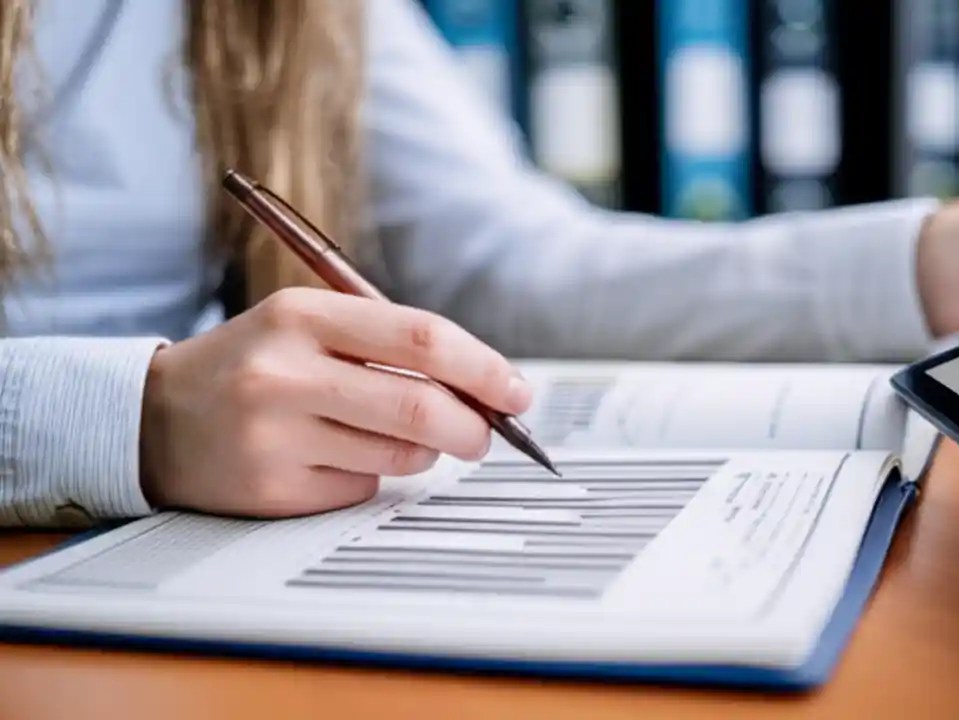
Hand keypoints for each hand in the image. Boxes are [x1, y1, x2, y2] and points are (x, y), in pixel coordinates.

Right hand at [139, 288, 531, 517]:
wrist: (155, 419)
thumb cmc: (256, 366)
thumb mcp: (308, 329)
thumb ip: (391, 347)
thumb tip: (487, 388)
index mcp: (302, 316)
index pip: (422, 339)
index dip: (483, 368)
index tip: (517, 391)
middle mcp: (284, 373)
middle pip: (421, 408)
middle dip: (474, 428)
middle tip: (486, 436)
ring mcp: (275, 436)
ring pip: (401, 455)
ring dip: (422, 452)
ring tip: (392, 438)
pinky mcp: (272, 490)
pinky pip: (362, 487)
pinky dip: (370, 476)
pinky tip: (330, 459)